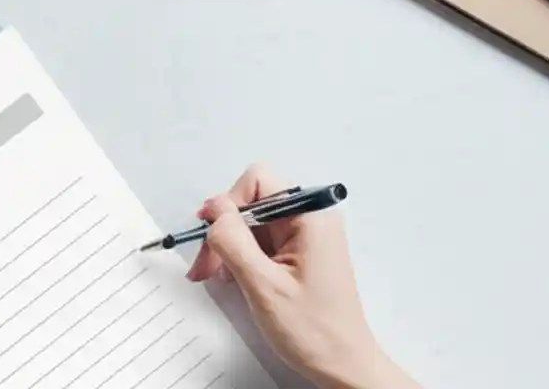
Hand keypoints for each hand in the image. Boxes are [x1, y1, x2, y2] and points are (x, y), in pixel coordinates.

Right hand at [186, 166, 417, 388]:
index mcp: (311, 218)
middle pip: (252, 203)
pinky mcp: (299, 254)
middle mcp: (310, 220)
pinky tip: (232, 279)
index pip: (259, 181)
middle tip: (205, 266)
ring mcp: (306, 237)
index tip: (210, 234)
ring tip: (216, 277)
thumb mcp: (263, 285)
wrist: (343, 366)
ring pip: (253, 224)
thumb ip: (234, 241)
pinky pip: (262, 242)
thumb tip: (213, 209)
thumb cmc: (313, 331)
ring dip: (229, 247)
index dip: (229, 204)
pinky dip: (241, 258)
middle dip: (224, 231)